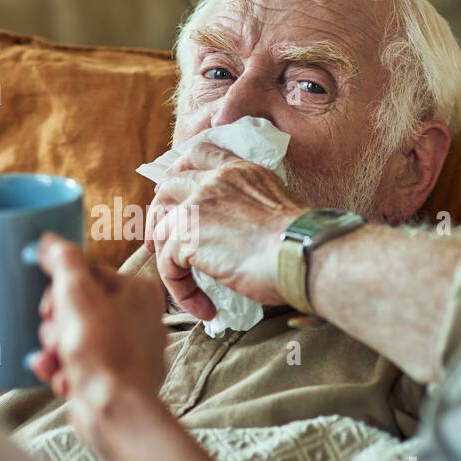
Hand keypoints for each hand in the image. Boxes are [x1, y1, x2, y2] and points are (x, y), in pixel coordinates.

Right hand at [30, 235, 305, 460]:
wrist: (115, 412)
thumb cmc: (103, 351)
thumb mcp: (76, 293)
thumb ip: (63, 260)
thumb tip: (49, 241)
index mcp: (138, 290)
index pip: (85, 272)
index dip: (59, 288)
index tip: (49, 303)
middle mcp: (137, 317)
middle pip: (75, 304)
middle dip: (54, 324)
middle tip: (55, 336)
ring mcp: (125, 349)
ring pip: (71, 335)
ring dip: (54, 348)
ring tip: (57, 361)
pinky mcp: (112, 377)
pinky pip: (76, 363)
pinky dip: (63, 371)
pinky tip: (60, 379)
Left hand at [145, 142, 305, 319]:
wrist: (301, 254)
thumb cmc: (300, 243)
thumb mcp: (276, 206)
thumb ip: (251, 205)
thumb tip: (239, 230)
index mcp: (239, 171)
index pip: (200, 153)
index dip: (180, 173)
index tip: (174, 197)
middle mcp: (215, 180)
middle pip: (169, 185)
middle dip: (159, 213)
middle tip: (160, 243)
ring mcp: (198, 204)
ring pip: (162, 229)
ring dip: (169, 260)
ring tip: (187, 288)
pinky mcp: (187, 235)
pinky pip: (167, 264)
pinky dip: (180, 289)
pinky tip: (204, 307)